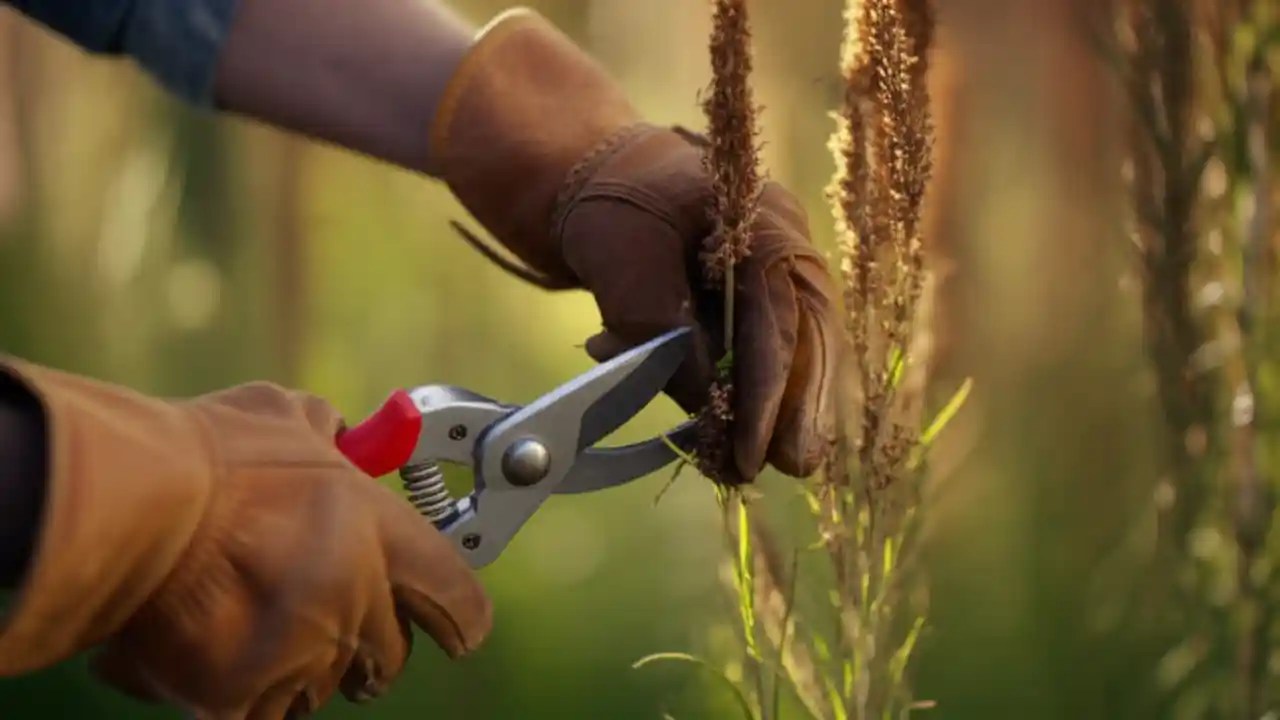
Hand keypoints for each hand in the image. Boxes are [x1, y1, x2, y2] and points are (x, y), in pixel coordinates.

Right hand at [0, 364, 489, 719]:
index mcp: (381, 536)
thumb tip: (346, 437)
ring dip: (300, 667)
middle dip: (367, 644)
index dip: (461, 617)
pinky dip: (242, 696)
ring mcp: (302, 658)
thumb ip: (332, 435)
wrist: (133, 506)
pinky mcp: (242, 700)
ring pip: (321, 689)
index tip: (461, 629)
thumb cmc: (210, 453)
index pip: (458, 598)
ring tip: (254, 624)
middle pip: (389, 656)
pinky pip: (262, 715)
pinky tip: (212, 654)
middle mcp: (355, 603)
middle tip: (332, 620)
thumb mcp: (289, 417)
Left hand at [558, 126, 836, 481]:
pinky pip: (759, 349)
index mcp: (765, 223)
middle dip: (796, 410)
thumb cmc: (608, 203)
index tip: (755, 452)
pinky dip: (735, 388)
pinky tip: (710, 426)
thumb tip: (708, 404)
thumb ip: (662, 327)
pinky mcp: (751, 297)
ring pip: (793, 350)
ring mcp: (774, 272)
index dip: (769, 396)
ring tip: (745, 463)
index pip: (781, 323)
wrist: (589, 176)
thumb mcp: (624, 258)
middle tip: (792, 468)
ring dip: (769, 406)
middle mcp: (785, 248)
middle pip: (809, 339)